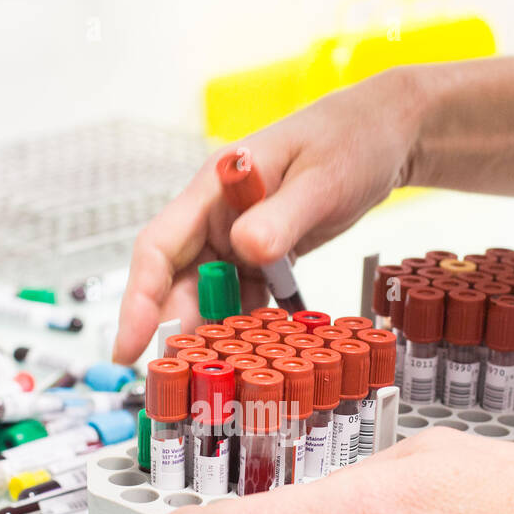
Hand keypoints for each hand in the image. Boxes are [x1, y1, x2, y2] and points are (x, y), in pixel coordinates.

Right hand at [112, 67, 426, 363]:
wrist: (386, 132)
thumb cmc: (351, 139)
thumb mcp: (321, 180)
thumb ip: (282, 216)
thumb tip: (247, 248)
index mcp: (214, 189)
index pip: (158, 248)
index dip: (139, 301)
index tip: (127, 347)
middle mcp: (217, 217)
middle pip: (180, 282)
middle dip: (176, 332)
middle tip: (179, 381)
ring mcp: (238, 237)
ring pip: (211, 296)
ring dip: (213, 335)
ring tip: (219, 378)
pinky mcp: (262, 254)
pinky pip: (244, 298)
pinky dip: (247, 326)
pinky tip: (259, 354)